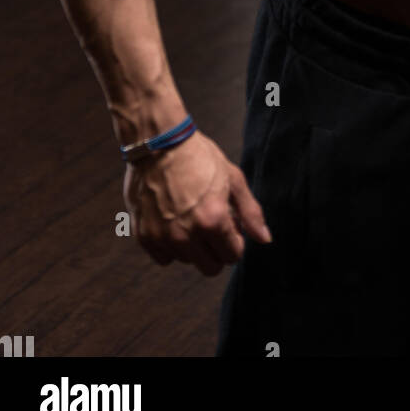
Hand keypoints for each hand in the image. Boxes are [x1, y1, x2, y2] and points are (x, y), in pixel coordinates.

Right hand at [124, 130, 271, 276]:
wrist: (158, 142)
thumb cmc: (198, 156)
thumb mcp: (232, 178)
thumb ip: (250, 212)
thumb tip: (265, 239)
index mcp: (213, 220)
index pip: (233, 256)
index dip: (235, 240)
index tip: (230, 225)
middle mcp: (187, 235)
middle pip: (210, 267)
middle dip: (216, 250)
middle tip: (212, 226)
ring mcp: (163, 238)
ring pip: (187, 261)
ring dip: (193, 246)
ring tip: (190, 216)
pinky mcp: (144, 237)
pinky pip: (164, 258)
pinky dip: (170, 246)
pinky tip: (172, 221)